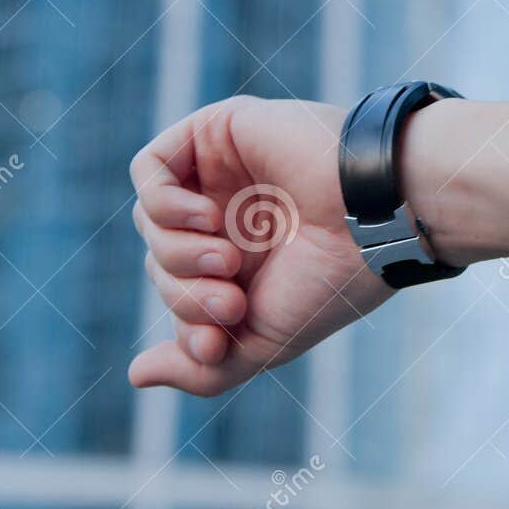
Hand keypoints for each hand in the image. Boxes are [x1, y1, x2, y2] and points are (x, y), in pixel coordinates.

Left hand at [128, 95, 397, 395]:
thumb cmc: (328, 282)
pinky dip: (164, 205)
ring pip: (150, 219)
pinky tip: (208, 220)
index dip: (187, 325)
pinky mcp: (214, 132)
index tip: (217, 343)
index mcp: (243, 261)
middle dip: (185, 292)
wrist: (370, 221)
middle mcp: (228, 216)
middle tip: (232, 300)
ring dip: (177, 253)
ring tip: (227, 260)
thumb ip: (203, 368)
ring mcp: (219, 173)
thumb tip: (137, 376)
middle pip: (160, 261)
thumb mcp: (261, 342)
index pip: (178, 295)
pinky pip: (149, 169)